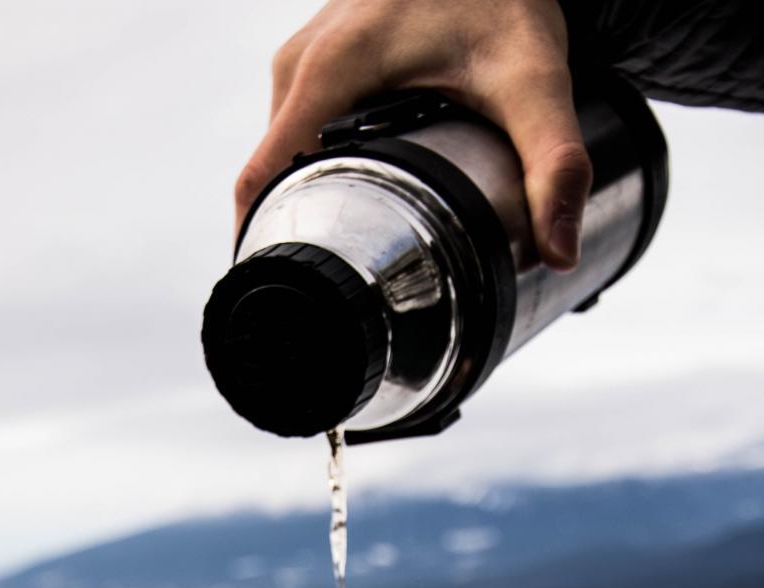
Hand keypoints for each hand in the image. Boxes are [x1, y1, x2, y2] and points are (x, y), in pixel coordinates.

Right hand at [235, 0, 591, 269]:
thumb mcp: (533, 78)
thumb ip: (553, 165)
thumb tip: (558, 251)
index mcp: (328, 74)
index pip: (260, 181)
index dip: (260, 246)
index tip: (283, 299)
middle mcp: (302, 64)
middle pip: (274, 175)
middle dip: (303, 231)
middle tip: (343, 289)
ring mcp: (307, 58)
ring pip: (288, 152)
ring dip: (316, 197)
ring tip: (356, 245)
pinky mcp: (323, 59)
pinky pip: (303, 126)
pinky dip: (325, 163)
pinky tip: (362, 190)